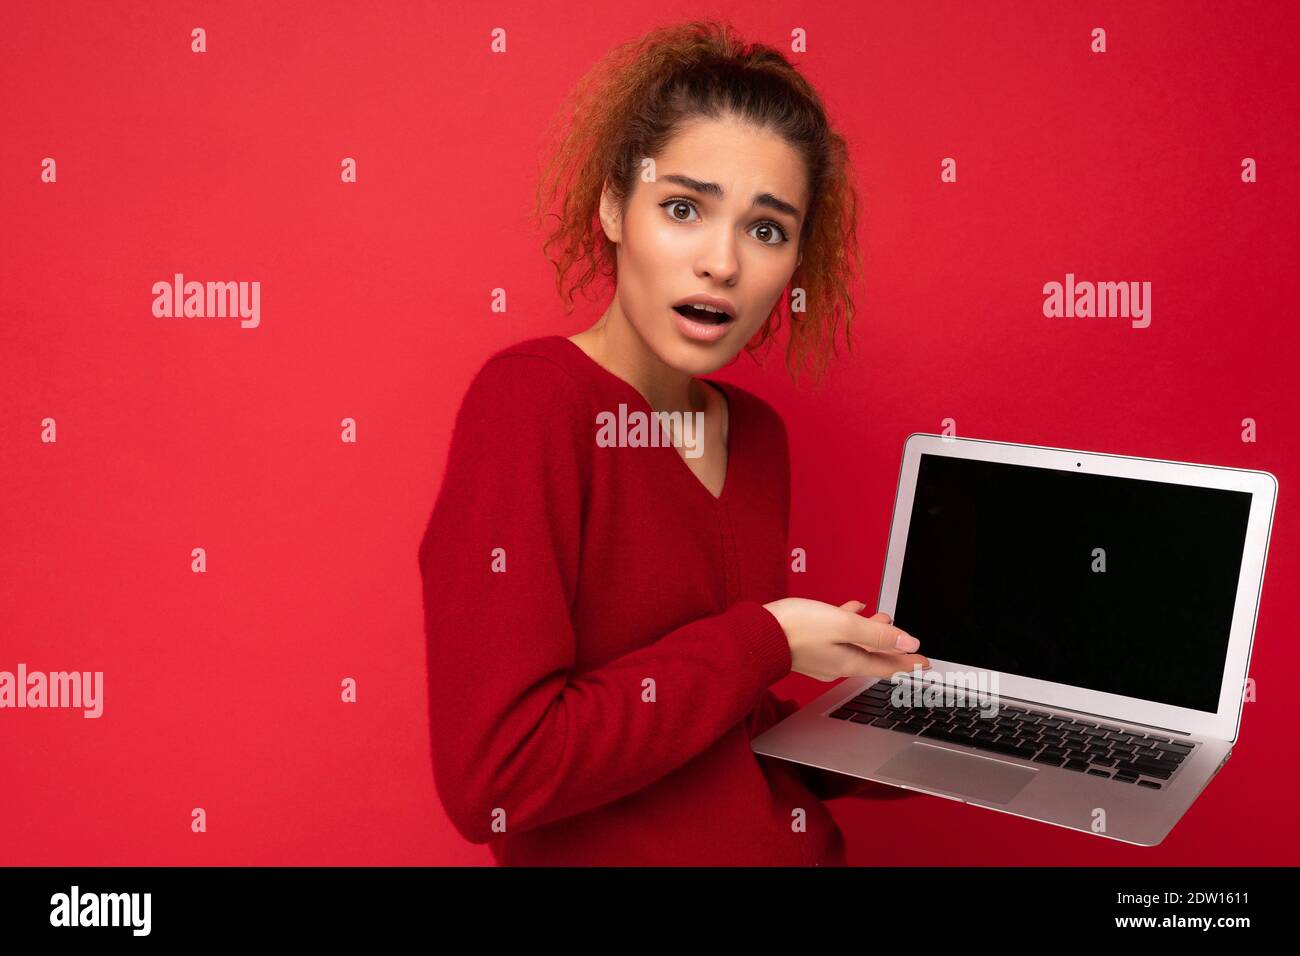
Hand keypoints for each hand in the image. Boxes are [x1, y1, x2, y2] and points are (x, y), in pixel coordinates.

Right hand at [762, 597, 929, 681]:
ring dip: (871, 632)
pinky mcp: (808, 647)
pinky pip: (837, 636)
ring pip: (855, 644)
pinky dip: (848, 624)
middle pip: (873, 656)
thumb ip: (878, 634)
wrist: (760, 633)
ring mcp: (822, 656)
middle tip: (908, 643)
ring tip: (882, 617)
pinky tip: (850, 609)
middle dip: (892, 647)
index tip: (925, 663)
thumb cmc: (797, 628)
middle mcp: (837, 663)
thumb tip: (908, 642)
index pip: (888, 665)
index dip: (909, 663)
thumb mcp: (845, 624)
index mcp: (850, 661)